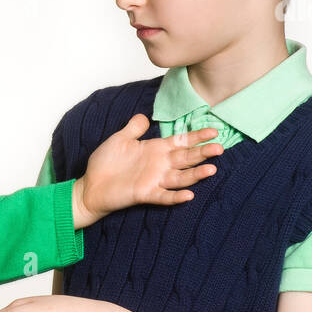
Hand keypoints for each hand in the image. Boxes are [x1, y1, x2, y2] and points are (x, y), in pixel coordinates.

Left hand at [72, 114, 222, 227]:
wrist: (91, 185)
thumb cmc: (105, 163)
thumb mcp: (119, 139)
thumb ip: (134, 128)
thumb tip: (144, 116)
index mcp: (155, 150)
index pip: (181, 142)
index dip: (197, 137)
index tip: (213, 130)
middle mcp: (159, 165)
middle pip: (186, 158)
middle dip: (202, 153)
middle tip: (220, 148)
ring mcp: (154, 180)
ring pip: (180, 177)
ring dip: (196, 174)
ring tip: (212, 169)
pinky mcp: (145, 194)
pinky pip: (164, 196)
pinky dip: (176, 196)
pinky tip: (189, 195)